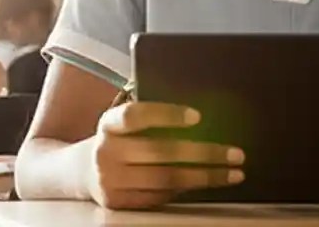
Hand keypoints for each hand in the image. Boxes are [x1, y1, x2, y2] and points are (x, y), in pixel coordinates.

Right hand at [85, 101, 244, 209]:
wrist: (84, 171)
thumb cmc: (118, 141)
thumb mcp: (124, 125)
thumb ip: (151, 120)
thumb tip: (202, 121)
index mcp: (108, 124)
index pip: (135, 116)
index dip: (166, 115)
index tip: (197, 117)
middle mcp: (106, 151)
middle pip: (159, 151)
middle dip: (203, 153)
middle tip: (235, 153)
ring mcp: (111, 180)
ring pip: (166, 179)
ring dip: (204, 176)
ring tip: (233, 173)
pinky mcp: (119, 203)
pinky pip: (161, 196)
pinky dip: (187, 190)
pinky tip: (206, 183)